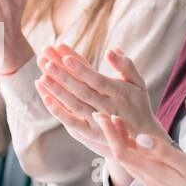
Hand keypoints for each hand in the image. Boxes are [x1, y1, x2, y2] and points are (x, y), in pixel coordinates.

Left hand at [35, 43, 166, 144]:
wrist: (142, 135)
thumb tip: (111, 49)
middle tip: (45, 60)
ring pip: (74, 104)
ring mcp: (98, 120)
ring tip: (42, 76)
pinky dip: (58, 111)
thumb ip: (125, 65)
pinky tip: (46, 99)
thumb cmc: (137, 102)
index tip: (64, 55)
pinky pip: (72, 122)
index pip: (95, 78)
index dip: (80, 67)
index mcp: (118, 92)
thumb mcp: (138, 82)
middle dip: (62, 74)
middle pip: (81, 89)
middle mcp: (107, 106)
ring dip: (57, 90)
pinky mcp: (91, 132)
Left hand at [93, 112, 185, 185]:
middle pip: (122, 156)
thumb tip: (139, 137)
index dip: (110, 133)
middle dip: (111, 135)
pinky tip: (139, 143)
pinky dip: (134, 151)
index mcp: (154, 174)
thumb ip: (162, 151)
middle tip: (104, 115)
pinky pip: (141, 166)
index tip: (103, 115)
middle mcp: (149, 181)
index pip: (122, 152)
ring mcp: (155, 185)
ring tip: (118, 123)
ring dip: (122, 142)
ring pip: (131, 161)